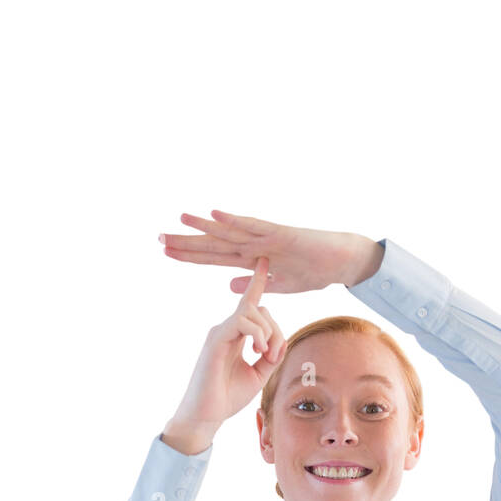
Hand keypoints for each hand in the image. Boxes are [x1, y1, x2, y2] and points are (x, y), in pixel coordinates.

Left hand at [158, 210, 379, 292]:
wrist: (342, 260)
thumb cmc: (315, 271)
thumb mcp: (279, 285)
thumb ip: (253, 284)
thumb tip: (227, 284)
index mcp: (251, 258)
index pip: (213, 257)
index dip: (190, 255)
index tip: (166, 253)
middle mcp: (254, 244)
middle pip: (214, 244)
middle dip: (187, 242)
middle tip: (158, 238)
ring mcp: (266, 237)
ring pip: (229, 232)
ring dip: (205, 227)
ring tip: (180, 219)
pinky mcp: (282, 234)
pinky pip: (255, 227)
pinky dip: (235, 221)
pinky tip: (215, 215)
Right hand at [165, 255, 286, 442]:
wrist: (206, 415)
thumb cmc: (228, 397)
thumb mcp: (259, 375)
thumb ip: (271, 356)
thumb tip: (282, 341)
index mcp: (236, 336)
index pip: (249, 304)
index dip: (257, 282)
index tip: (265, 261)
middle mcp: (227, 329)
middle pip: (259, 308)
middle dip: (275, 328)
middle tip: (274, 354)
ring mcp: (220, 332)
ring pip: (251, 312)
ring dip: (268, 332)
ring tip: (266, 355)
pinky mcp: (216, 339)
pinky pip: (241, 322)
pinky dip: (256, 333)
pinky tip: (259, 350)